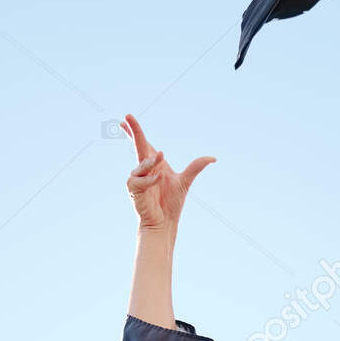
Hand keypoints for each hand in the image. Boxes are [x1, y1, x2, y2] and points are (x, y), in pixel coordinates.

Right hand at [123, 113, 214, 235]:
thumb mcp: (185, 181)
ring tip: (161, 169)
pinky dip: (150, 180)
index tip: (126, 119)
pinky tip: (159, 180)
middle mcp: (144, 169)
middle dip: (133, 132)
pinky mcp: (133, 189)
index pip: (144, 144)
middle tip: (126, 118)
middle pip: (138, 146)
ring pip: (142, 164)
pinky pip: (140, 180)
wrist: (165, 222)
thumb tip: (213, 158)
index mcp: (154, 164)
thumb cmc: (172, 203)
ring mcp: (137, 179)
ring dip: (151, 164)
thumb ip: (196, 167)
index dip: (134, 132)